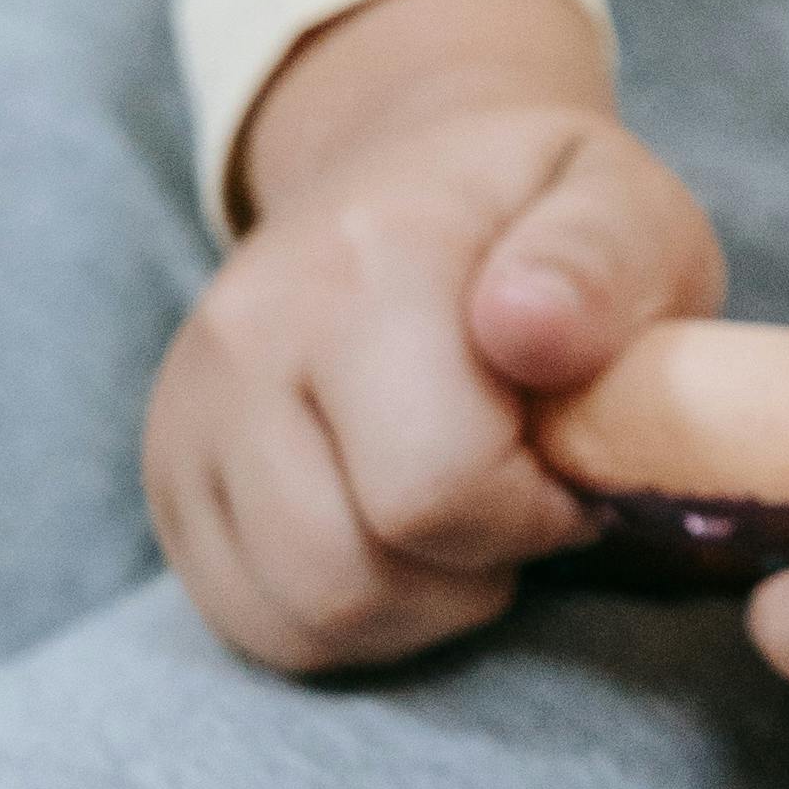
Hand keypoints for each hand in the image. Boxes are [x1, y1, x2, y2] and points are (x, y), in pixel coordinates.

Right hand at [145, 0, 722, 673]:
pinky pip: (254, 624)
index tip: (570, 463)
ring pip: (302, 617)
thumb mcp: (618, 206)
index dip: (536, 513)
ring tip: (463, 518)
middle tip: (520, 498)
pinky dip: (346, 619)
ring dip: (413, 607)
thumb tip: (532, 329)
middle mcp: (249, 334)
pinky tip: (399, 541)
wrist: (405, 164)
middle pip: (353, 576)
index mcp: (369, 259)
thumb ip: (599, 266)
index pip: (436, 488)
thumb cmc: (537, 216)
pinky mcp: (170, 476)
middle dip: (470, 572)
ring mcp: (192, 412)